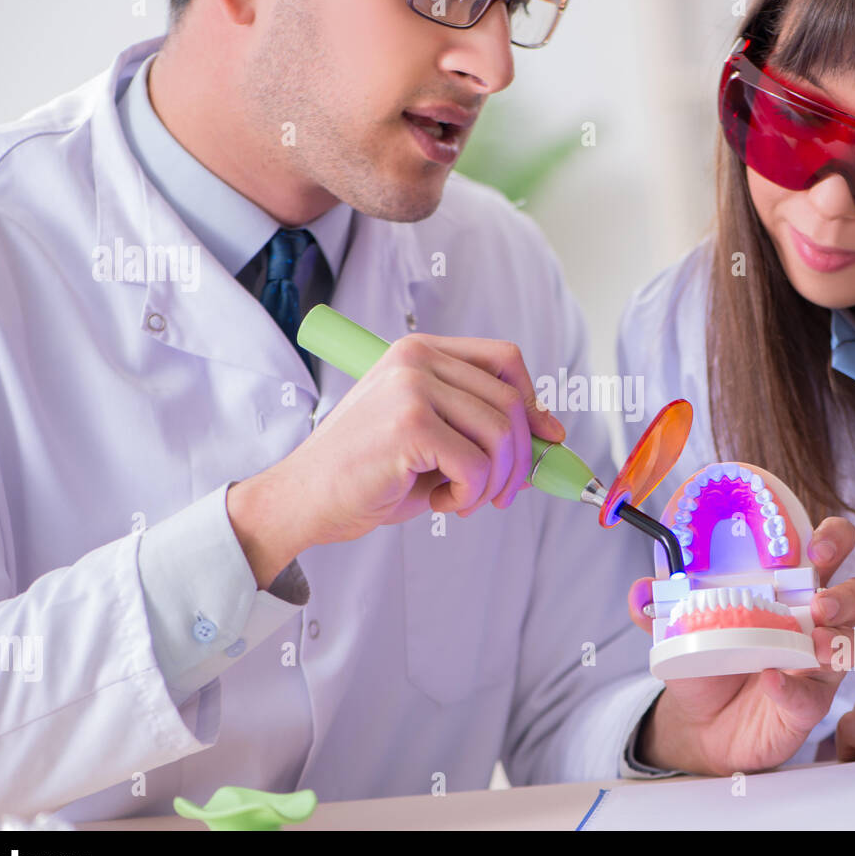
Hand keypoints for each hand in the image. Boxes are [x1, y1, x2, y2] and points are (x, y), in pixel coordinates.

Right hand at [228, 334, 564, 586]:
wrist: (305, 499)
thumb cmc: (366, 474)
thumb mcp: (432, 441)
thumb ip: (480, 430)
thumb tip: (549, 439)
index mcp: (419, 352)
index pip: (504, 358)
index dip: (532, 400)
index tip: (546, 438)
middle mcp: (416, 359)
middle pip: (510, 401)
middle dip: (519, 457)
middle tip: (500, 494)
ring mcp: (412, 388)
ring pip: (501, 434)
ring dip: (495, 482)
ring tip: (464, 500)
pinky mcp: (410, 425)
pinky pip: (477, 466)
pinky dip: (470, 495)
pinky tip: (441, 502)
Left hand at [627, 517, 854, 774]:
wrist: (699, 721)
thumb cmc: (707, 660)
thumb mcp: (681, 628)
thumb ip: (659, 607)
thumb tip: (640, 590)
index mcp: (791, 587)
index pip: (829, 550)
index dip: (833, 540)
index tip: (814, 548)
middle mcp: (815, 621)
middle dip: (848, 593)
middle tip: (820, 602)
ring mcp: (818, 664)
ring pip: (854, 643)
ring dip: (838, 639)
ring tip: (813, 641)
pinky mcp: (809, 703)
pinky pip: (814, 695)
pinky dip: (794, 687)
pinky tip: (772, 682)